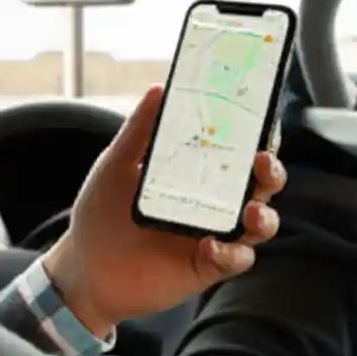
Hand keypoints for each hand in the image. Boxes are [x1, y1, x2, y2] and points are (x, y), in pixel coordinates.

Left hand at [42, 84, 287, 336]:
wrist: (86, 267)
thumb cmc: (101, 212)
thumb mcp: (116, 165)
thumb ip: (139, 131)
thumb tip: (158, 89)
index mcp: (196, 173)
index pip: (237, 152)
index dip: (257, 139)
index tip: (263, 122)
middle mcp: (212, 202)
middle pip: (259, 185)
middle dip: (271, 173)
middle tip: (262, 164)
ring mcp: (213, 234)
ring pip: (259, 224)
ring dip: (264, 217)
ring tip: (251, 213)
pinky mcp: (208, 266)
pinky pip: (235, 259)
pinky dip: (230, 253)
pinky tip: (209, 246)